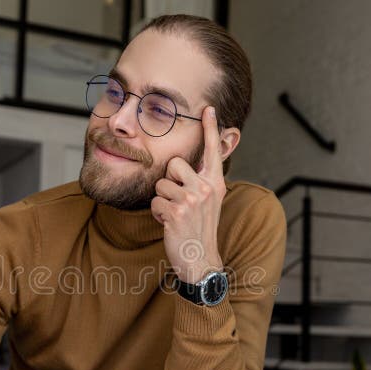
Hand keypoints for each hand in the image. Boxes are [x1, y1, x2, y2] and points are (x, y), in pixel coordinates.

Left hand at [151, 106, 225, 283]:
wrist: (200, 259)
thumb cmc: (199, 230)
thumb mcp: (209, 202)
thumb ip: (202, 181)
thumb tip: (187, 164)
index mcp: (216, 183)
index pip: (212, 151)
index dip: (210, 129)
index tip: (207, 109)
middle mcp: (206, 188)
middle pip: (174, 164)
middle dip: (169, 181)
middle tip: (179, 201)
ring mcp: (192, 199)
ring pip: (161, 184)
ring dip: (162, 201)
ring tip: (175, 215)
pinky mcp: (177, 211)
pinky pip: (154, 202)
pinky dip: (157, 214)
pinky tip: (169, 224)